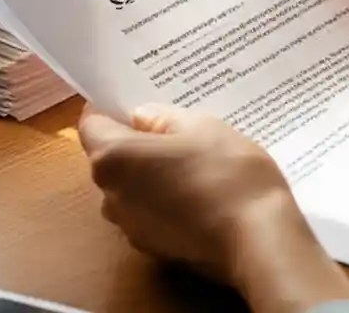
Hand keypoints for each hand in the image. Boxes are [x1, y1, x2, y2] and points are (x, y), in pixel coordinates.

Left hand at [78, 104, 348, 312]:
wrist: (257, 240)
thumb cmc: (226, 173)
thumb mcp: (202, 127)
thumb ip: (163, 119)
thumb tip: (141, 118)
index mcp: (113, 159)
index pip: (91, 124)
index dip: (109, 108)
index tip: (134, 98)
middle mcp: (111, 196)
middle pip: (110, 159)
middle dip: (134, 141)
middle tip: (173, 127)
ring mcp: (131, 228)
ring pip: (131, 187)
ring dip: (151, 173)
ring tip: (192, 160)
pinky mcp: (154, 249)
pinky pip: (151, 212)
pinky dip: (166, 199)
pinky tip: (199, 191)